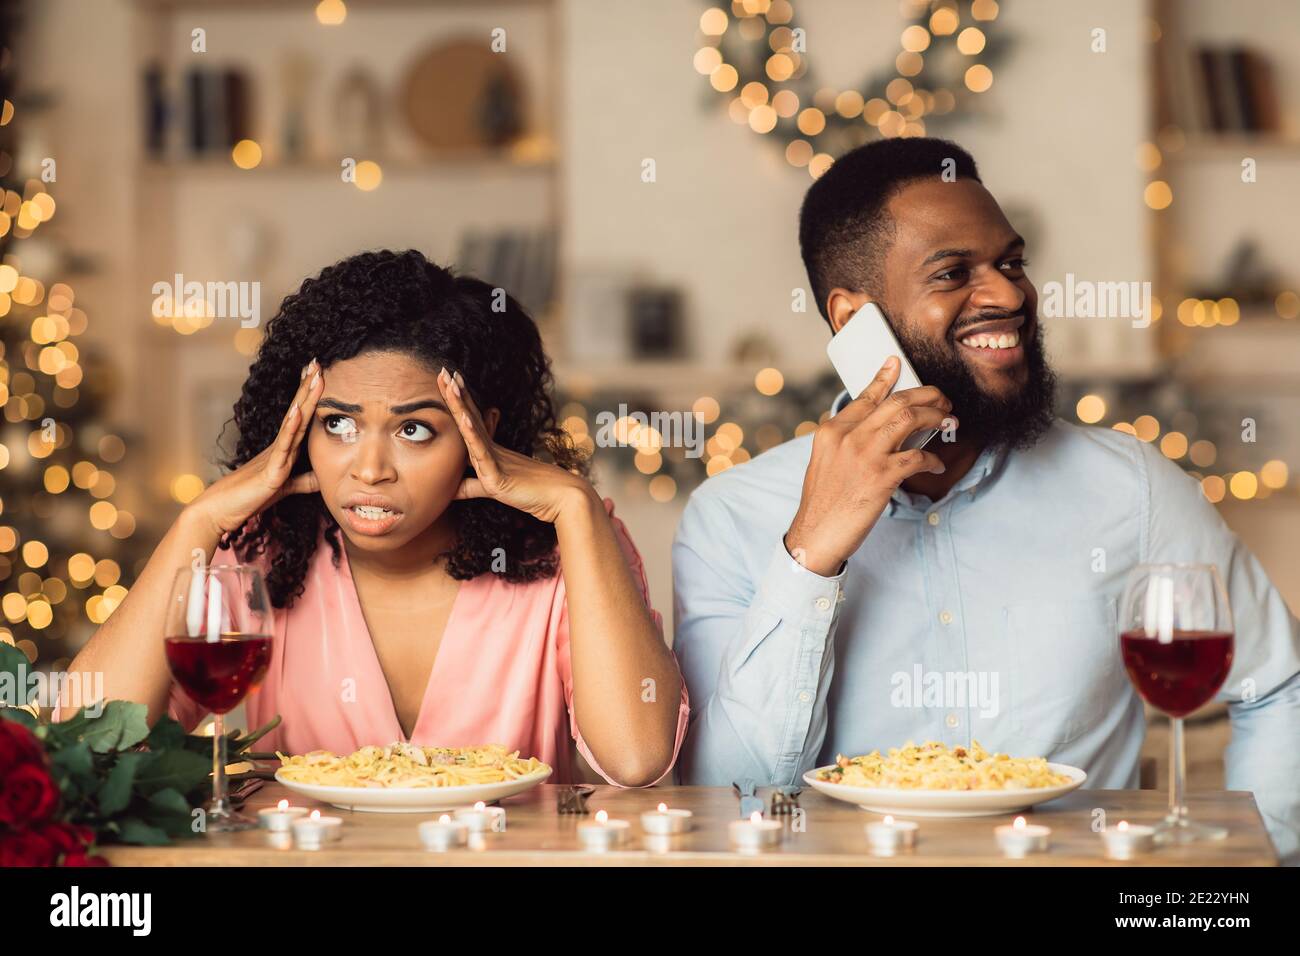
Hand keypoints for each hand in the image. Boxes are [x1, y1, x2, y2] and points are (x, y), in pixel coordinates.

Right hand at [187, 358, 322, 535]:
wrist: (220, 512)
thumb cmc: (248, 499)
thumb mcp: (284, 487)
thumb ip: (303, 481)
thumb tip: (322, 477)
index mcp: (283, 450)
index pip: (300, 419)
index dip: (309, 397)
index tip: (318, 375)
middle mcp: (279, 448)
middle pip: (298, 412)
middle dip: (308, 388)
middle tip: (318, 362)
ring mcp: (274, 457)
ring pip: (294, 423)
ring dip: (305, 399)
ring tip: (314, 375)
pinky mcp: (271, 472)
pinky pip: (283, 447)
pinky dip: (291, 428)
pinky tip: (298, 410)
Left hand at [437, 367, 590, 523]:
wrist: (563, 498)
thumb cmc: (533, 493)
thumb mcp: (495, 488)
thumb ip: (472, 487)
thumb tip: (452, 491)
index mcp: (492, 450)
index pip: (471, 421)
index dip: (460, 401)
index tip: (448, 379)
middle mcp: (493, 450)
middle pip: (469, 417)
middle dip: (455, 395)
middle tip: (443, 369)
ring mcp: (495, 460)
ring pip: (472, 430)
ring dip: (461, 405)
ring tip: (451, 382)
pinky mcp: (498, 477)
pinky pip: (482, 454)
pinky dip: (473, 435)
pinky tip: (464, 418)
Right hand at [785, 356, 954, 575]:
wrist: (815, 535)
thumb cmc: (823, 503)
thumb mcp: (826, 462)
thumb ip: (847, 441)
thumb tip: (878, 430)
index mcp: (832, 431)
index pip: (865, 397)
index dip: (885, 378)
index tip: (897, 363)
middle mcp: (848, 437)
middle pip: (895, 403)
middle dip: (926, 396)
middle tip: (942, 400)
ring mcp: (865, 455)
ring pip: (909, 419)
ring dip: (935, 417)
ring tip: (948, 420)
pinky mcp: (881, 477)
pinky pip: (918, 457)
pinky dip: (933, 459)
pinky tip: (937, 465)